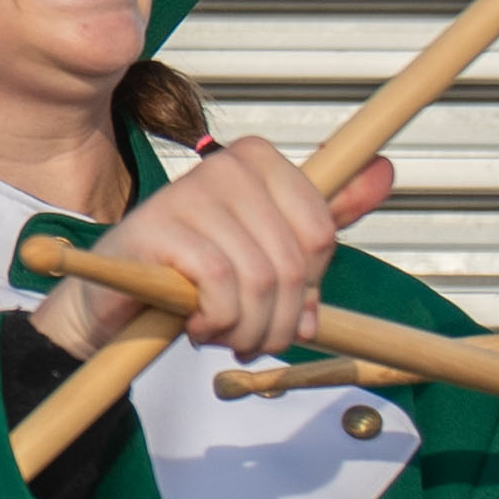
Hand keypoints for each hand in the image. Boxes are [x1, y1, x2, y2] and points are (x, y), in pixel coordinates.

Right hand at [28, 136, 387, 367]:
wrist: (113, 301)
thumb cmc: (194, 277)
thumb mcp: (267, 248)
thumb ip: (324, 216)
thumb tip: (385, 172)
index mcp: (257, 160)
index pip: (319, 233)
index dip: (308, 287)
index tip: (284, 305)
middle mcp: (225, 165)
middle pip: (291, 263)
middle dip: (279, 321)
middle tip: (254, 338)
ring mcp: (188, 193)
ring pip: (258, 281)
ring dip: (248, 329)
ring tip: (225, 335)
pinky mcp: (156, 228)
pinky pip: (220, 286)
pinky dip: (216, 322)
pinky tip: (197, 325)